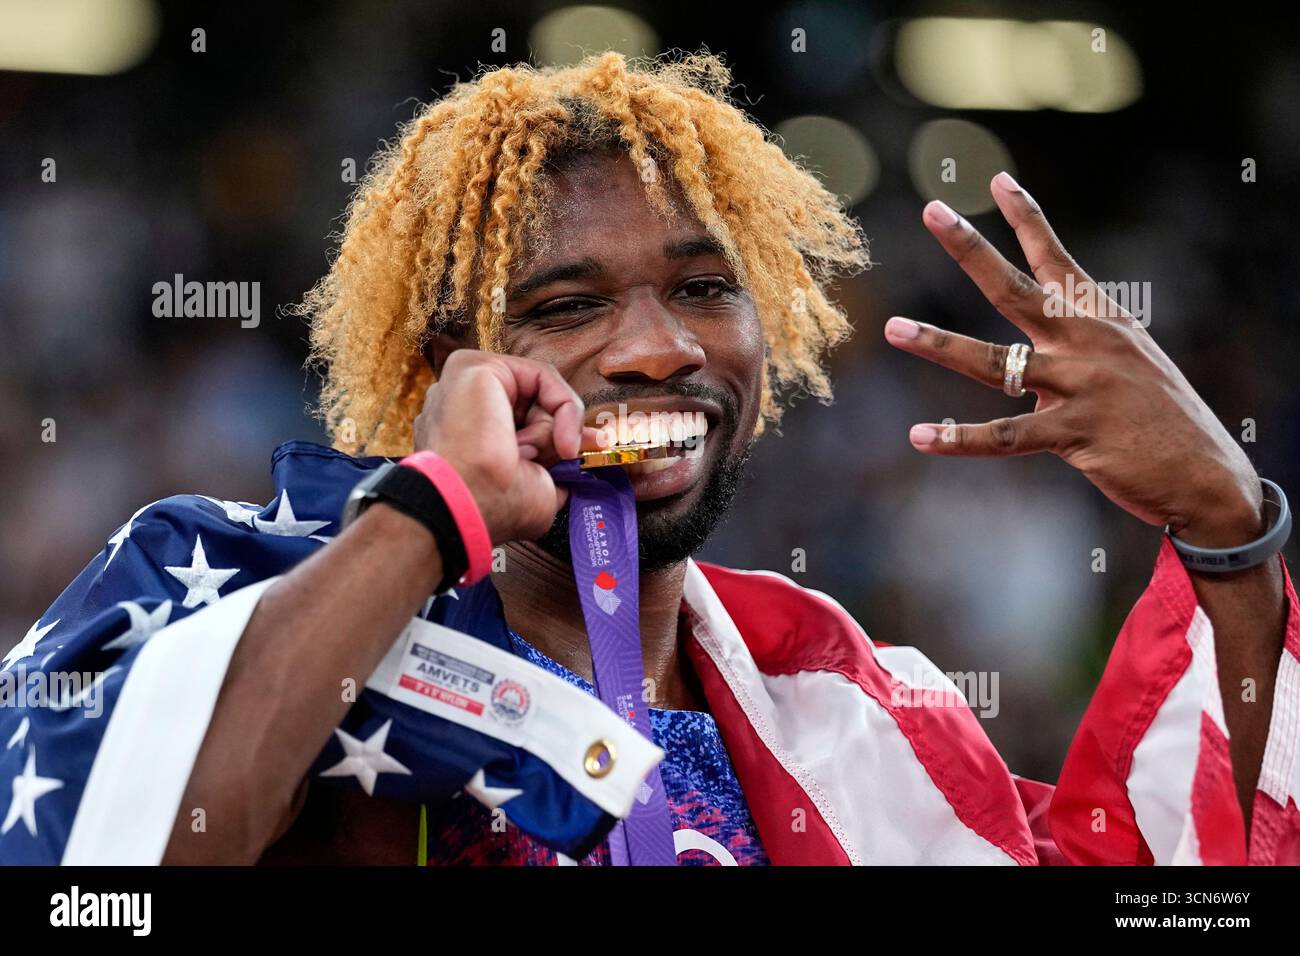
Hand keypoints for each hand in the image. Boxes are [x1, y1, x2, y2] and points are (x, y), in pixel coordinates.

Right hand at [412, 350, 585, 543]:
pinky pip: (543, 376)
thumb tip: (593, 440)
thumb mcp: (537, 487)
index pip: (523, 421)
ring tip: (529, 457)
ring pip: (538, 392)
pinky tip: (559, 441)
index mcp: (466, 432)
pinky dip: (564, 407)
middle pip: (532, 405)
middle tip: (553, 461)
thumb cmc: (491, 508)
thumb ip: (558, 460)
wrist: (467, 507)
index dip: (557, 435)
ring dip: (549, 430)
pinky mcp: (476, 366)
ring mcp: (463, 383)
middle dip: (554, 434)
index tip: (580, 456)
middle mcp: (460, 405)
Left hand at [885, 172, 1263, 547]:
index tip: (998, 182)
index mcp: (1101, 321)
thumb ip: (1080, 349)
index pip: (1056, 260)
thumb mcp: (1129, 365)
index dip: (1027, 219)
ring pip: (992, 361)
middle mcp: (1087, 343)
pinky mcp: (1075, 433)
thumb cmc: (1162, 421)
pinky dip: (958, 438)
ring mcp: (1081, 386)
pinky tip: (921, 437)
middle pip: (1014, 288)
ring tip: (893, 327)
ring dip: (938, 344)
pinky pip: (1004, 434)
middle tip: (932, 210)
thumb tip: (1034, 351)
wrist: (1208, 475)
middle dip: (970, 248)